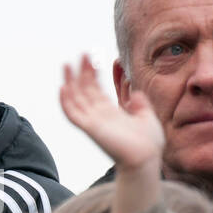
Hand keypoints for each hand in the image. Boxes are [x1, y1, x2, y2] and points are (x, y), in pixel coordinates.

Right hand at [60, 54, 163, 171]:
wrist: (147, 158)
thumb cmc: (149, 144)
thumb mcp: (147, 117)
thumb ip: (140, 105)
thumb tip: (135, 94)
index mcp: (110, 113)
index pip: (95, 90)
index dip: (91, 74)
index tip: (91, 57)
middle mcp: (99, 116)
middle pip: (84, 91)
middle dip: (81, 72)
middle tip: (81, 54)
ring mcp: (93, 122)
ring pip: (75, 99)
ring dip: (69, 82)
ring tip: (67, 64)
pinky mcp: (91, 128)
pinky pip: (73, 115)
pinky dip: (66, 102)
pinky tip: (63, 87)